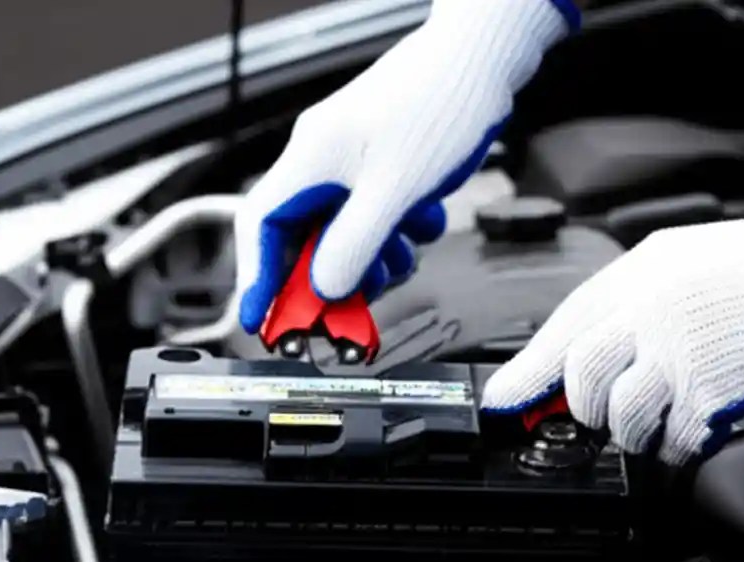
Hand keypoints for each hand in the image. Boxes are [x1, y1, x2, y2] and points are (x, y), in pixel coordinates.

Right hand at [237, 0, 577, 334]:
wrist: (485, 59)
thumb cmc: (440, 102)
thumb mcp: (396, 189)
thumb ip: (356, 244)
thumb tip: (326, 288)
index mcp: (311, 160)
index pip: (261, 228)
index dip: (258, 279)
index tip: (266, 320)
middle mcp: (327, 161)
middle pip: (306, 240)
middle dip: (334, 276)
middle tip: (356, 307)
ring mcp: (357, 163)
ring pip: (347, 234)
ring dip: (375, 257)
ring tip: (402, 257)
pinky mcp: (388, 166)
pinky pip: (380, 218)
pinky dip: (401, 232)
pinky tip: (423, 221)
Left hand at [481, 152, 743, 463]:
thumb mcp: (683, 265)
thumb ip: (633, 302)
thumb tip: (590, 346)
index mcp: (637, 275)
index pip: (562, 331)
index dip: (527, 375)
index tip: (503, 404)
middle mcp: (649, 310)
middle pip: (581, 382)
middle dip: (590, 410)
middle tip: (610, 415)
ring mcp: (681, 351)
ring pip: (623, 418)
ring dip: (639, 433)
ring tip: (668, 418)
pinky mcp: (717, 388)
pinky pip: (677, 439)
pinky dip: (683, 444)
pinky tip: (704, 424)